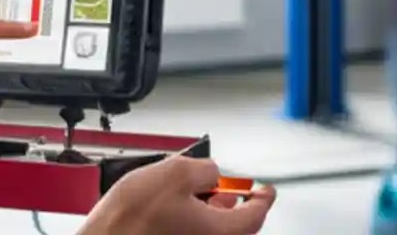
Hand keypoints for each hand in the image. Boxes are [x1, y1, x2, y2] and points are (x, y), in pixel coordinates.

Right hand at [78, 156, 275, 234]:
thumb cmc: (131, 220)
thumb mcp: (174, 172)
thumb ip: (204, 169)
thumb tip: (211, 173)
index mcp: (222, 231)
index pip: (256, 214)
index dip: (263, 196)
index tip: (265, 188)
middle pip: (235, 227)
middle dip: (231, 204)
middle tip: (224, 188)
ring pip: (211, 232)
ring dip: (208, 212)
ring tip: (191, 194)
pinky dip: (190, 223)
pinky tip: (172, 210)